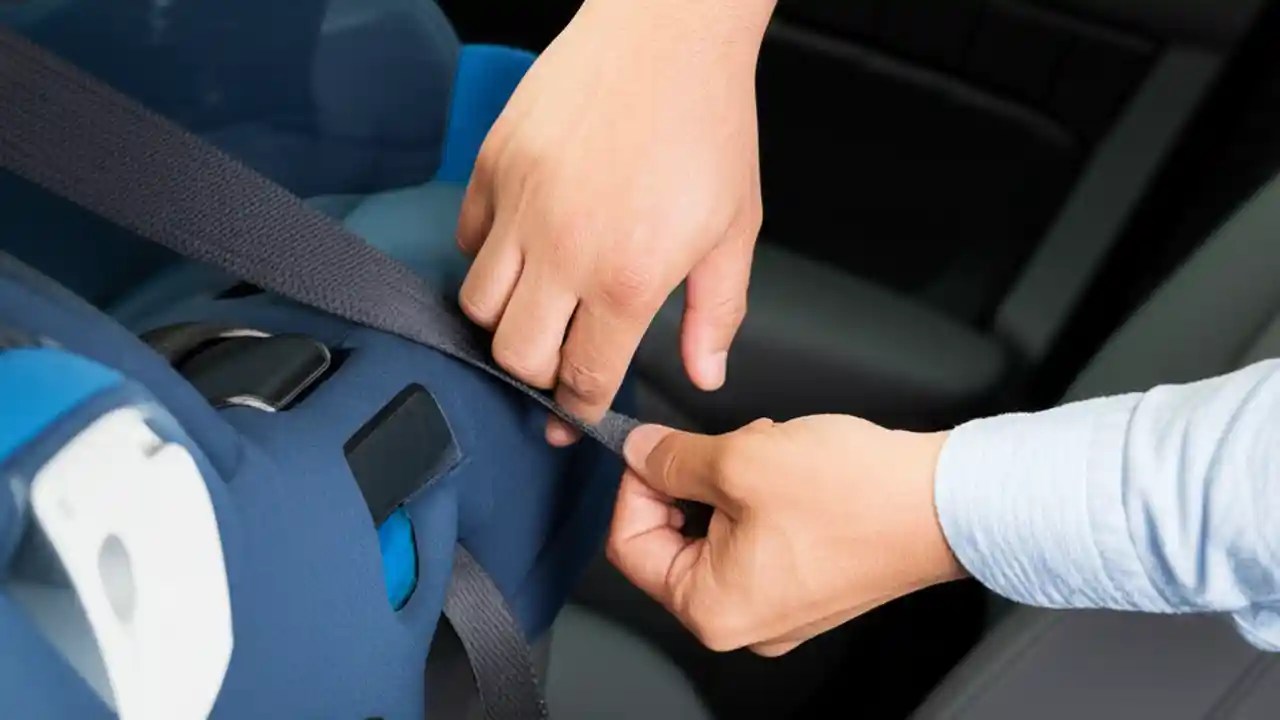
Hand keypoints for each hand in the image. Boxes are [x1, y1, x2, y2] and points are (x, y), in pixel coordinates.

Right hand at [456, 0, 773, 444]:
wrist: (669, 31)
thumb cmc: (708, 123)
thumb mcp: (735, 229)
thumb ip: (716, 314)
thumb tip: (705, 375)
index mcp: (628, 276)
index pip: (583, 374)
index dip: (576, 408)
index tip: (570, 418)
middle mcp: (563, 250)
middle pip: (515, 353)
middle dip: (536, 372)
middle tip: (556, 360)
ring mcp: (520, 205)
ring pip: (476, 303)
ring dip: (505, 320)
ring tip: (537, 305)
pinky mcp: (493, 164)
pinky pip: (467, 238)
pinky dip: (487, 256)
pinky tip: (521, 247)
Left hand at [608, 417, 965, 655]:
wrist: (947, 502)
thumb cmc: (857, 495)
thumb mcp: (739, 459)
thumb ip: (670, 458)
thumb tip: (637, 452)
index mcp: (711, 609)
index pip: (629, 545)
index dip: (637, 487)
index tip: (654, 451)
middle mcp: (743, 623)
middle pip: (673, 542)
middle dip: (692, 481)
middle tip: (724, 445)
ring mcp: (779, 608)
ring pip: (717, 533)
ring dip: (730, 481)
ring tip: (769, 450)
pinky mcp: (810, 586)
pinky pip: (757, 540)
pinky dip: (761, 497)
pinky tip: (791, 468)